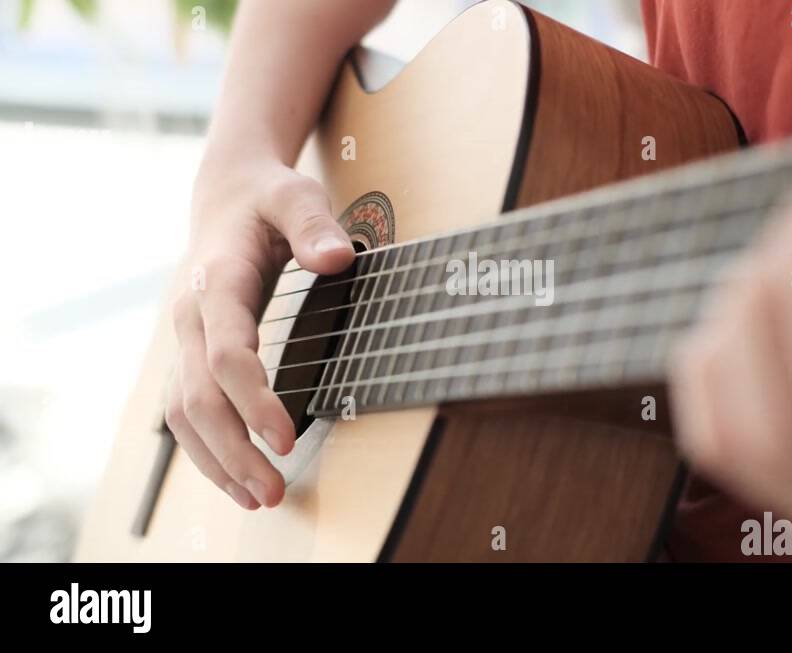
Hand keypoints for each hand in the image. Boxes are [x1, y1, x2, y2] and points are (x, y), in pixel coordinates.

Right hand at [165, 156, 354, 509]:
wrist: (226, 192)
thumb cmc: (267, 197)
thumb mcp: (295, 194)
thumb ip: (313, 225)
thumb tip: (338, 259)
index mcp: (215, 281)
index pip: (227, 355)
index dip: (253, 400)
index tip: (285, 438)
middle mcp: (190, 316)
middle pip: (198, 397)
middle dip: (233, 450)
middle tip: (272, 491)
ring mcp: (184, 337)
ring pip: (182, 413)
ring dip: (215, 460)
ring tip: (257, 497)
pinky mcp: (190, 351)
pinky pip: (184, 409)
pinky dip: (206, 448)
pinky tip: (234, 475)